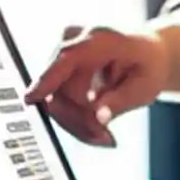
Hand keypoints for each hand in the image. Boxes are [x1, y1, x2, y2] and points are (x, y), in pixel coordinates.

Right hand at [25, 26, 169, 146]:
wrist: (147, 54)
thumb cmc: (149, 67)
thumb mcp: (146, 87)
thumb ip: (121, 101)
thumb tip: (99, 118)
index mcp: (102, 39)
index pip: (69, 58)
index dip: (48, 79)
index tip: (31, 99)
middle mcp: (77, 39)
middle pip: (60, 88)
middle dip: (79, 120)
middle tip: (106, 139)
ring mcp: (64, 51)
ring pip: (57, 98)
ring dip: (78, 123)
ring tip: (106, 136)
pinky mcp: (58, 66)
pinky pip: (58, 98)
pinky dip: (76, 118)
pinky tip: (97, 128)